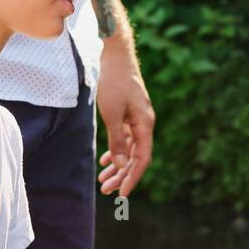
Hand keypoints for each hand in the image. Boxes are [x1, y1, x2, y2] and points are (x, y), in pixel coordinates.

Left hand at [95, 37, 153, 197]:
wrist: (114, 55)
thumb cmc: (114, 82)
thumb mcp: (112, 113)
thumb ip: (117, 139)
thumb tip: (121, 164)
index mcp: (145, 124)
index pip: (142, 159)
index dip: (133, 177)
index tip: (122, 193)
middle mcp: (144, 123)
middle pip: (136, 157)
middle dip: (122, 175)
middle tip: (106, 190)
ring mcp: (137, 118)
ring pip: (129, 149)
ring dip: (118, 165)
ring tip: (104, 180)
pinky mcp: (129, 113)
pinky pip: (125, 138)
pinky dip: (116, 150)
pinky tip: (106, 160)